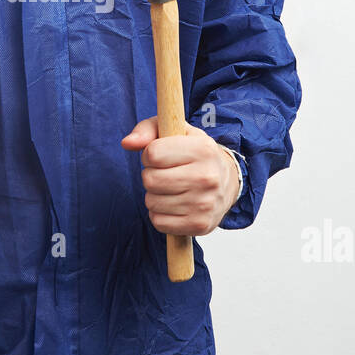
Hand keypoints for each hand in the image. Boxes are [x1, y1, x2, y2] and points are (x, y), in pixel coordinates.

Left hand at [121, 117, 237, 236]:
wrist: (227, 183)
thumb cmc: (194, 154)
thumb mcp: (176, 131)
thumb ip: (147, 130)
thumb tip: (127, 143)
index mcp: (203, 149)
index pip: (153, 153)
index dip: (149, 155)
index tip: (160, 156)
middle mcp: (207, 177)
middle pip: (150, 180)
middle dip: (150, 176)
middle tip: (165, 174)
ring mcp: (204, 203)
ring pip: (151, 202)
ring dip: (154, 196)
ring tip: (171, 189)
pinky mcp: (199, 224)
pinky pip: (158, 222)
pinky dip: (160, 214)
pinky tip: (173, 206)